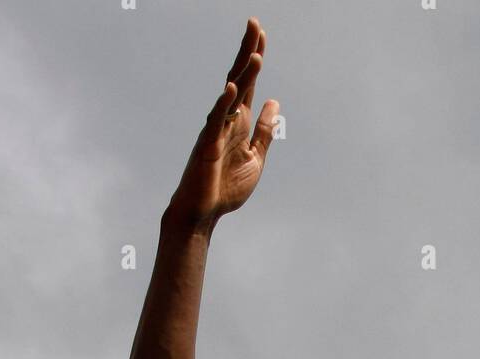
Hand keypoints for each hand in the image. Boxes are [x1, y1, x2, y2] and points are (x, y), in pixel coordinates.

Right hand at [167, 17, 278, 230]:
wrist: (204, 212)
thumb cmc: (226, 188)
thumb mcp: (255, 158)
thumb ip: (264, 132)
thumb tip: (275, 103)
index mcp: (239, 122)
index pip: (248, 84)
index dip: (255, 59)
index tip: (261, 34)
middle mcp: (227, 120)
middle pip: (239, 80)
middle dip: (247, 53)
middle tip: (255, 25)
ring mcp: (216, 131)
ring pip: (230, 97)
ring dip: (243, 77)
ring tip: (256, 56)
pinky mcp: (207, 145)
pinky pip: (216, 121)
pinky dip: (223, 104)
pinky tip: (231, 88)